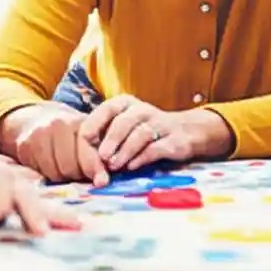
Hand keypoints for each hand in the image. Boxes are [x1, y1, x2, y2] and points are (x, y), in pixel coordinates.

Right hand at [0, 146, 74, 233]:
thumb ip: (0, 203)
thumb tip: (10, 217)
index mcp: (12, 181)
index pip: (39, 198)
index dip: (56, 211)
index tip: (75, 224)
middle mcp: (11, 176)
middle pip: (39, 198)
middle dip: (58, 214)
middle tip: (77, 226)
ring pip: (24, 197)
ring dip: (34, 215)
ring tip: (43, 233)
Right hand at [11, 105, 107, 185]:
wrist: (37, 120)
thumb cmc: (70, 133)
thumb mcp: (88, 135)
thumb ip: (99, 153)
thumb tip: (103, 180)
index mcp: (76, 121)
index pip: (86, 150)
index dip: (94, 168)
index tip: (101, 182)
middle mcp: (56, 124)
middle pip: (70, 166)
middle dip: (79, 174)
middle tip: (81, 173)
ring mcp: (38, 134)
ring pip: (55, 173)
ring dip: (64, 177)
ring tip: (67, 170)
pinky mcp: (24, 146)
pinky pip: (40, 172)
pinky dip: (48, 175)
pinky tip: (52, 168)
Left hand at [79, 95, 200, 172]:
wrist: (186, 131)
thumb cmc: (145, 130)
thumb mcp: (124, 126)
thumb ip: (105, 138)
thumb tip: (88, 161)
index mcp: (125, 103)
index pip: (105, 110)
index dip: (93, 128)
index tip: (84, 146)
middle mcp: (142, 110)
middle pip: (123, 121)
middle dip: (110, 140)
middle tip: (102, 157)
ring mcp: (159, 124)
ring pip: (140, 134)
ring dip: (125, 151)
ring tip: (114, 166)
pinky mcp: (174, 140)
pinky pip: (156, 148)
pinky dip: (142, 158)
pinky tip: (132, 167)